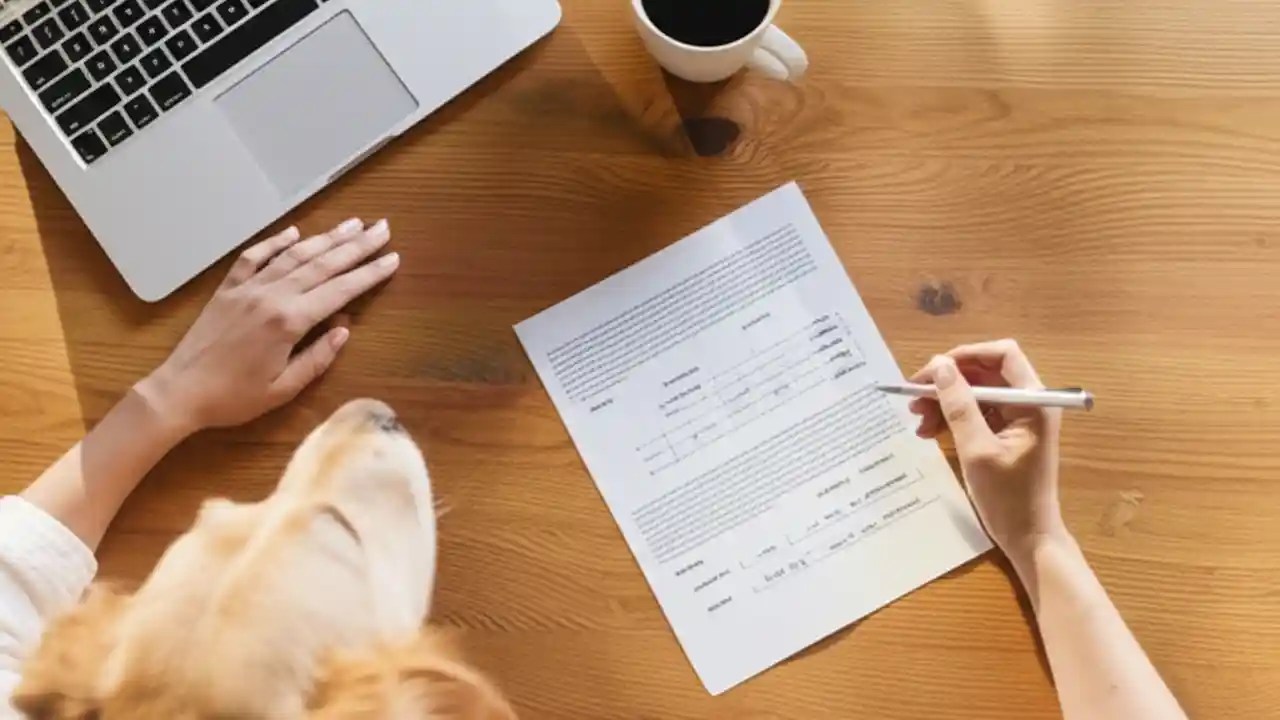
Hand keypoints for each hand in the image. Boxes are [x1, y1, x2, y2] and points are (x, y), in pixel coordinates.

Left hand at [136, 218, 399, 434]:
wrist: (180, 391)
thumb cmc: (233, 398)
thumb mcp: (283, 389)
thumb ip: (317, 358)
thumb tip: (343, 330)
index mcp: (289, 322)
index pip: (339, 291)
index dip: (369, 274)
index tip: (392, 258)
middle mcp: (271, 296)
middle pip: (322, 264)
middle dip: (356, 246)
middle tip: (382, 229)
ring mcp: (247, 288)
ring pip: (294, 255)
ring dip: (325, 238)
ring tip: (352, 224)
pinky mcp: (228, 289)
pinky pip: (255, 257)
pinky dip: (276, 242)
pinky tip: (294, 232)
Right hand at [908, 340, 1067, 560]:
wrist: (1029, 538)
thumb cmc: (1008, 497)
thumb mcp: (977, 450)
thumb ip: (959, 406)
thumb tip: (940, 368)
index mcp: (1032, 401)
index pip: (1002, 355)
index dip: (965, 356)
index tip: (932, 373)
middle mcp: (1028, 402)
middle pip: (985, 372)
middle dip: (948, 383)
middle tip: (914, 399)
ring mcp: (1018, 418)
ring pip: (975, 393)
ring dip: (945, 402)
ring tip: (918, 421)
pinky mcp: (1006, 433)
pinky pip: (976, 413)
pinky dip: (952, 419)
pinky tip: (930, 432)